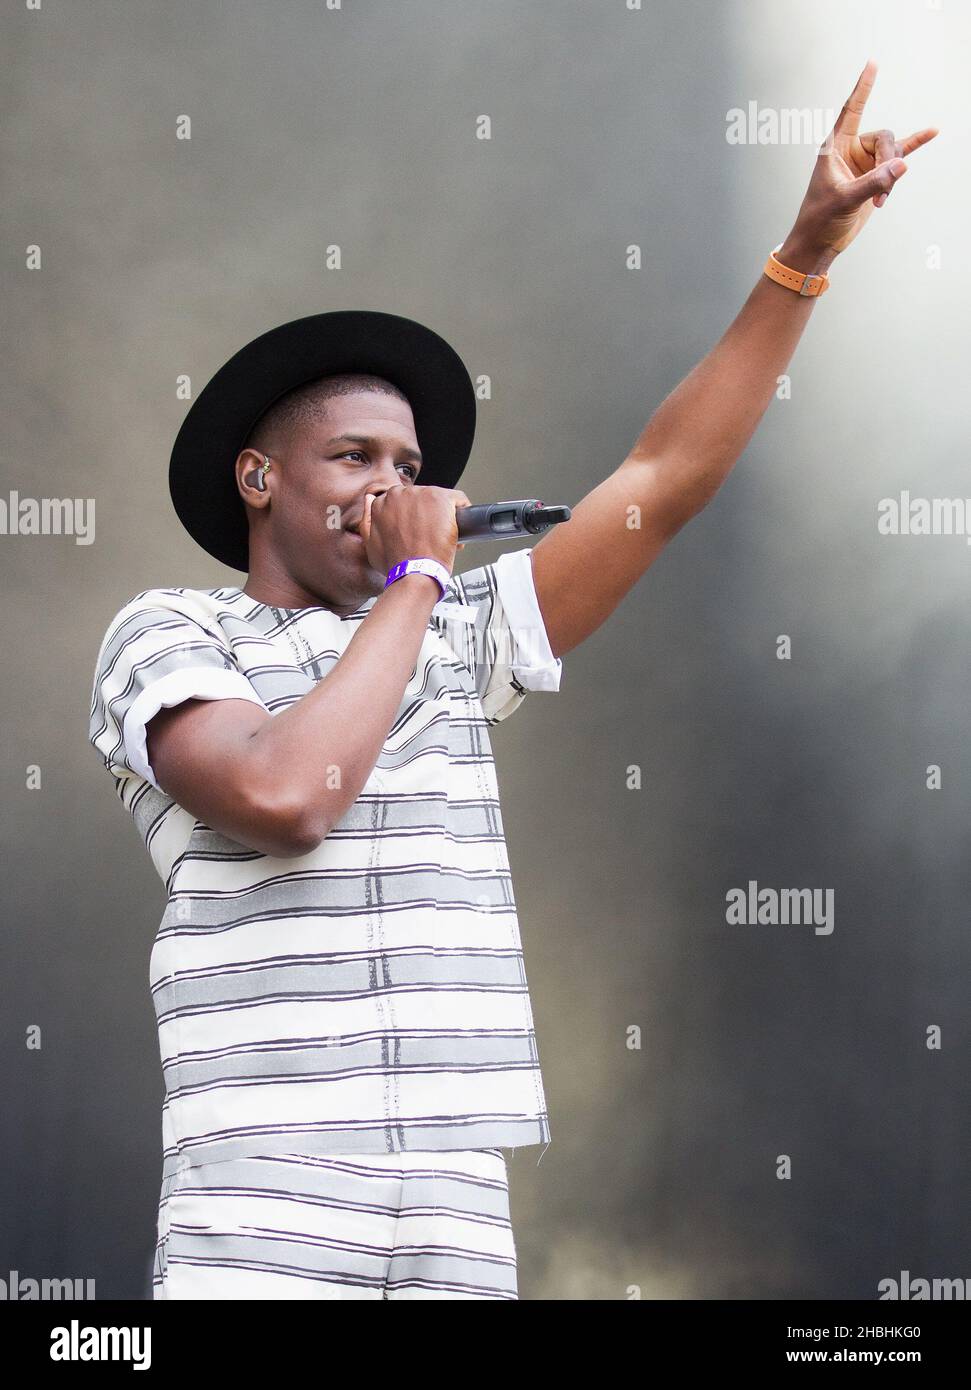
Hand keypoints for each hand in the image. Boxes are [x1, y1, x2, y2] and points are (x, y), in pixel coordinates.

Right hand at [359, 485, 470, 575]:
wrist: (414, 573)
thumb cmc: (395, 564)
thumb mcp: (370, 544)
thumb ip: (367, 520)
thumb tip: (370, 500)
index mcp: (382, 502)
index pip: (404, 501)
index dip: (414, 517)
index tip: (419, 530)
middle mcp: (399, 494)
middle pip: (422, 499)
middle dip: (429, 516)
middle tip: (432, 536)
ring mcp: (421, 494)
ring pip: (440, 500)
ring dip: (444, 516)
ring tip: (444, 536)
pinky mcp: (441, 498)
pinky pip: (458, 499)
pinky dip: (461, 513)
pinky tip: (458, 528)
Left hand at [779, 58, 937, 272]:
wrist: (820, 242)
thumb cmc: (820, 219)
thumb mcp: (844, 200)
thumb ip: (873, 183)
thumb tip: (901, 166)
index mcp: (834, 147)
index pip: (851, 110)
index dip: (863, 87)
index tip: (873, 64)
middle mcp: (851, 149)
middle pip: (884, 138)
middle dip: (888, 161)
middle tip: (883, 187)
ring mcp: (865, 162)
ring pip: (892, 154)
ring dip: (892, 177)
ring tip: (881, 200)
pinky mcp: (875, 176)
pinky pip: (899, 157)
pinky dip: (914, 146)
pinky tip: (932, 132)